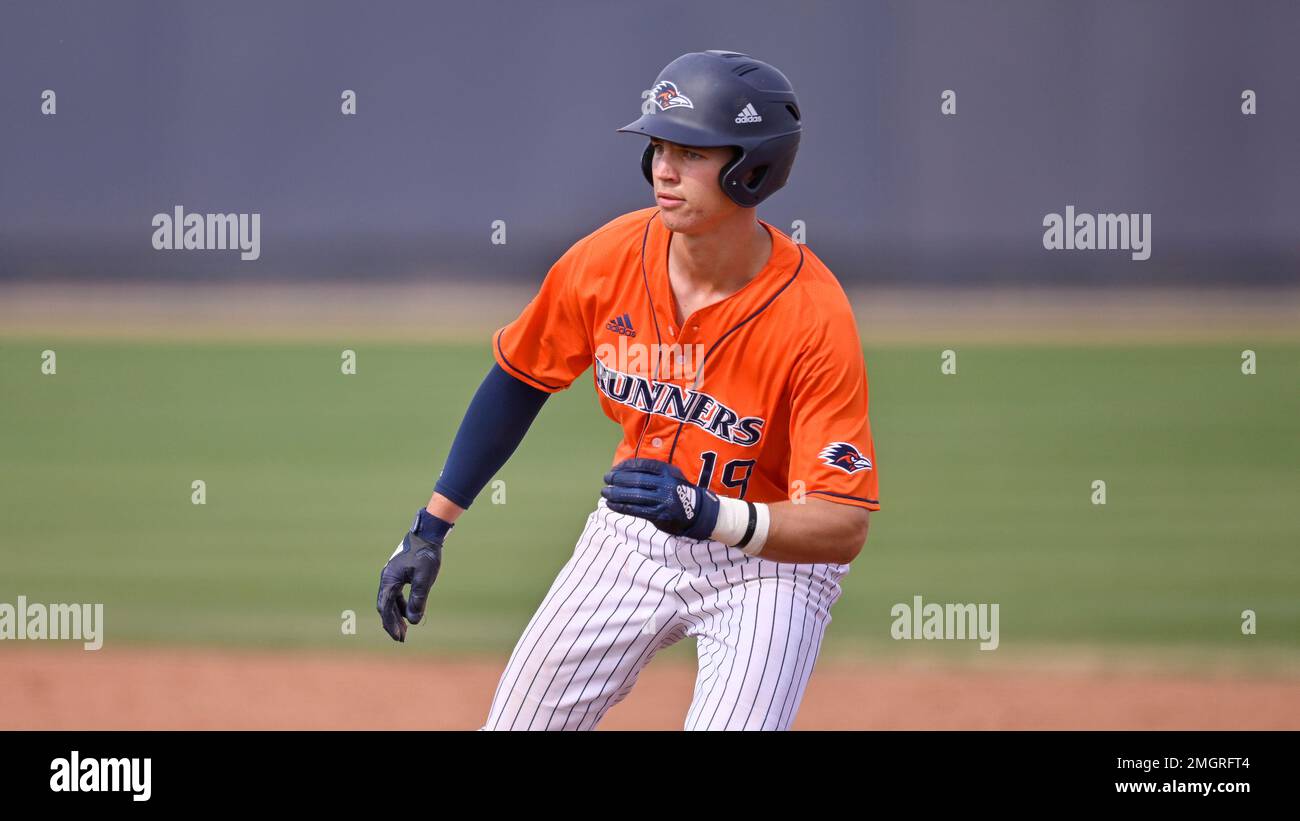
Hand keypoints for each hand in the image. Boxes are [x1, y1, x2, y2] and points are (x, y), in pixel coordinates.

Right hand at [376, 509, 447, 641]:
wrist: (428, 534)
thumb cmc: (426, 554)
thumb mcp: (424, 579)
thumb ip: (418, 600)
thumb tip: (413, 621)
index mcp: (389, 579)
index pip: (386, 607)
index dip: (391, 624)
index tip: (399, 637)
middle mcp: (387, 578)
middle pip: (385, 606)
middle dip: (392, 623)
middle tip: (401, 639)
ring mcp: (392, 576)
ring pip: (390, 601)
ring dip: (396, 616)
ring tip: (405, 630)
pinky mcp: (399, 574)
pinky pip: (396, 594)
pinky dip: (401, 605)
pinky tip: (408, 613)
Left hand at [601, 458, 718, 538]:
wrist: (698, 511)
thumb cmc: (679, 491)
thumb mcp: (671, 475)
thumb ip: (653, 472)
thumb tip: (624, 469)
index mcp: (668, 471)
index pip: (642, 465)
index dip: (625, 466)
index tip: (615, 469)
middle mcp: (665, 484)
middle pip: (636, 480)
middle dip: (618, 479)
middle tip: (606, 479)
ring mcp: (663, 500)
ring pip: (634, 495)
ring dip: (616, 493)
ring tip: (605, 492)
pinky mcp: (659, 514)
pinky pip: (636, 510)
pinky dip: (621, 506)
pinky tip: (611, 504)